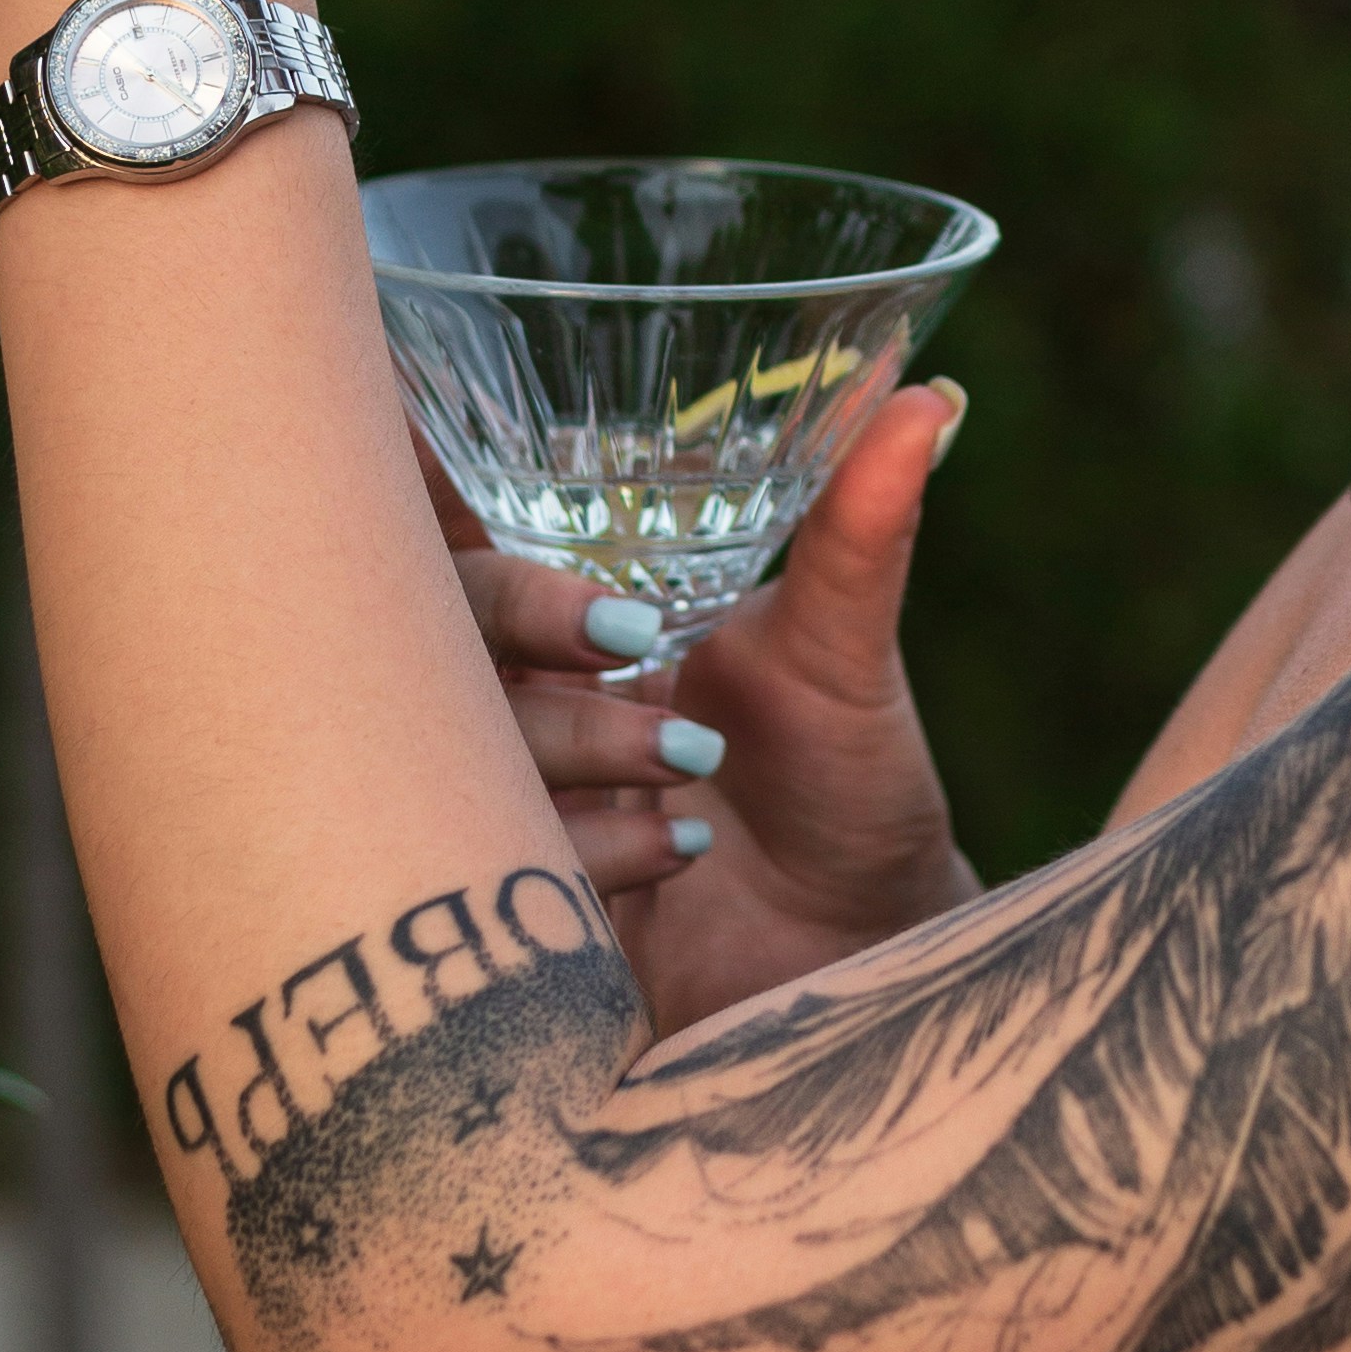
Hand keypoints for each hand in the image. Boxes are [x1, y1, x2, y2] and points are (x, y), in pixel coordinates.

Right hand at [440, 377, 977, 1033]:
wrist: (860, 951)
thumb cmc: (844, 784)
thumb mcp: (845, 653)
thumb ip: (859, 530)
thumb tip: (930, 400)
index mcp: (566, 613)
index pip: (455, 523)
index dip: (420, 477)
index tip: (426, 438)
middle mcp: (514, 693)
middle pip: (435, 615)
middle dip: (520, 611)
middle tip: (628, 633)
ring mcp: (503, 796)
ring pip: (463, 735)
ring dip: (579, 737)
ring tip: (693, 758)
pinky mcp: (515, 902)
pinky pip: (499, 856)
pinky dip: (595, 843)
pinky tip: (685, 844)